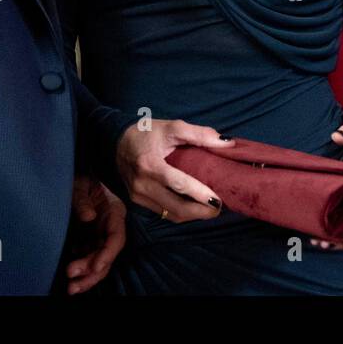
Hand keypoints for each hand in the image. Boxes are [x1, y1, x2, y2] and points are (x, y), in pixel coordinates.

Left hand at [65, 176, 125, 294]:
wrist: (71, 178)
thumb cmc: (79, 178)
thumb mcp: (79, 184)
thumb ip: (82, 199)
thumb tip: (89, 216)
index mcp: (114, 212)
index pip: (116, 238)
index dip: (108, 254)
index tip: (95, 267)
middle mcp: (109, 227)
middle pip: (107, 256)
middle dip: (92, 272)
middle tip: (72, 281)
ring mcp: (99, 235)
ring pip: (98, 261)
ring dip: (86, 276)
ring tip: (71, 287)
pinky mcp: (89, 240)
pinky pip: (88, 258)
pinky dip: (80, 269)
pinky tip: (69, 274)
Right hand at [115, 119, 232, 222]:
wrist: (115, 141)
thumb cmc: (146, 132)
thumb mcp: (172, 127)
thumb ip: (199, 134)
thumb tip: (227, 143)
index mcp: (149, 164)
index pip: (178, 184)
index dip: (200, 194)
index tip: (218, 200)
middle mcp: (142, 184)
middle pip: (176, 207)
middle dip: (200, 212)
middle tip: (219, 208)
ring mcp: (138, 195)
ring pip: (171, 214)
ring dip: (192, 215)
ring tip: (210, 210)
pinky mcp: (137, 201)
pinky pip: (163, 212)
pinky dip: (181, 213)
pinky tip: (193, 208)